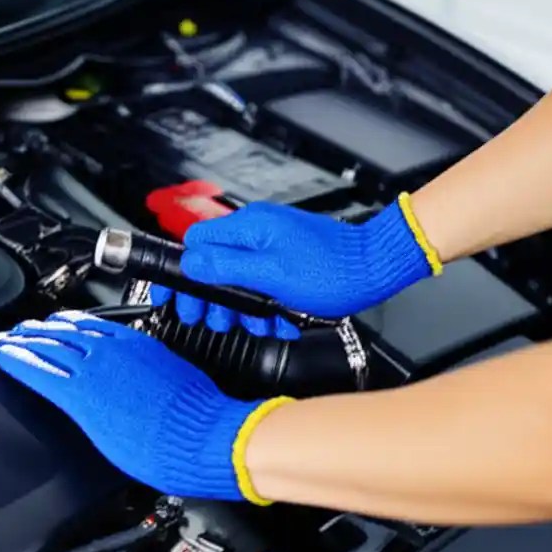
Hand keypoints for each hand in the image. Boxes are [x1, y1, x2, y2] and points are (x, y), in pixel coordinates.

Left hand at [0, 310, 287, 503]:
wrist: (204, 434)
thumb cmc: (200, 418)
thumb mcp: (177, 381)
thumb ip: (152, 376)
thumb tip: (147, 384)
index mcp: (138, 343)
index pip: (94, 326)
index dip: (70, 324)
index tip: (58, 325)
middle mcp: (113, 349)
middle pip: (66, 332)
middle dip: (41, 330)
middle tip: (24, 330)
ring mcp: (94, 369)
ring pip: (48, 347)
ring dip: (24, 341)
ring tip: (8, 341)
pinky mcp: (80, 394)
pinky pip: (38, 371)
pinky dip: (17, 361)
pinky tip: (4, 358)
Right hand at [153, 194, 440, 336]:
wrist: (377, 268)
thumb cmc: (333, 271)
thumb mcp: (270, 275)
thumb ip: (226, 268)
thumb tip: (189, 264)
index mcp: (248, 227)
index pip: (195, 242)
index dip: (182, 273)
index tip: (174, 296)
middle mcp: (257, 230)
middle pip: (213, 263)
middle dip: (212, 296)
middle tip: (212, 319)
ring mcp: (273, 243)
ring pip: (238, 277)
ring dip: (241, 306)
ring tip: (252, 325)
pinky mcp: (287, 258)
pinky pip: (262, 281)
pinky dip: (265, 303)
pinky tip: (277, 320)